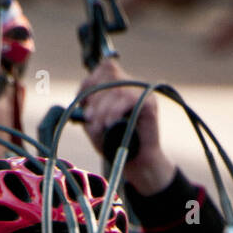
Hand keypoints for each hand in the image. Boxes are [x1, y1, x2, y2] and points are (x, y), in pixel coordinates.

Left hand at [78, 60, 174, 195]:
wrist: (135, 164)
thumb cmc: (115, 145)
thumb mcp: (95, 126)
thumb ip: (89, 111)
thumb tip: (84, 104)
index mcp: (119, 85)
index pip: (104, 69)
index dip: (89, 83)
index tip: (83, 104)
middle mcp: (131, 85)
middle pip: (109, 75)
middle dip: (95, 100)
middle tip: (90, 122)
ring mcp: (142, 92)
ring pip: (117, 88)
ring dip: (103, 110)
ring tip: (100, 128)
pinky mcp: (149, 102)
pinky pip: (129, 98)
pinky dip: (116, 111)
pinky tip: (111, 123)